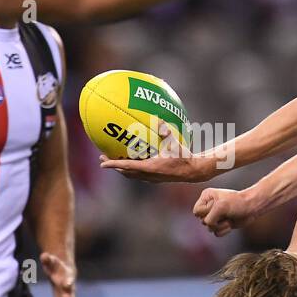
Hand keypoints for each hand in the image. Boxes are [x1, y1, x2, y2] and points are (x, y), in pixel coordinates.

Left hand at [100, 122, 219, 183]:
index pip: (127, 166)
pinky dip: (132, 169)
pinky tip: (134, 161)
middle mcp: (148, 175)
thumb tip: (158, 118)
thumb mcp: (174, 142)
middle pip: (126, 172)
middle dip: (114, 166)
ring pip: (132, 175)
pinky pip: (140, 174)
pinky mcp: (156, 178)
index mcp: (149, 167)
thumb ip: (165, 131)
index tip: (102, 164)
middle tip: (103, 159)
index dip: (113, 165)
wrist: (194, 171)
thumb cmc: (184, 156)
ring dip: (122, 169)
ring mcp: (152, 178)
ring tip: (115, 162)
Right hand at [193, 188, 258, 236]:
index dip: (206, 212)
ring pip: (209, 228)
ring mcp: (215, 215)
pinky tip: (230, 224)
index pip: (196, 211)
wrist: (252, 208)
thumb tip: (207, 224)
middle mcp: (208, 206)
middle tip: (225, 213)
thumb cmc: (237, 203)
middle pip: (202, 221)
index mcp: (206, 197)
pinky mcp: (220, 224)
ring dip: (220, 225)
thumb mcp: (221, 206)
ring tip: (229, 218)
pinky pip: (216, 233)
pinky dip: (224, 230)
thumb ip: (210, 216)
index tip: (217, 207)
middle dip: (215, 220)